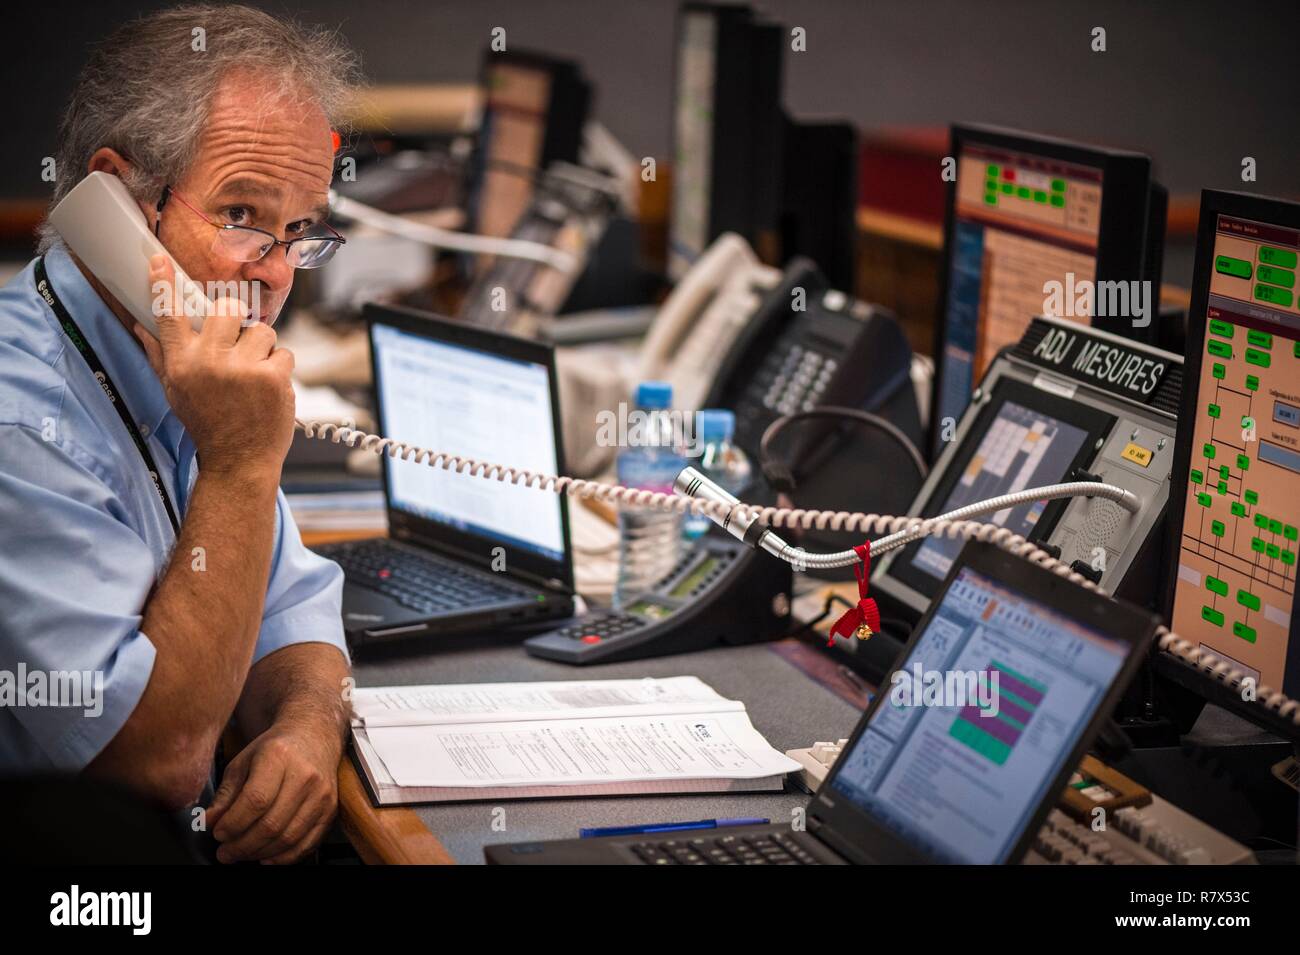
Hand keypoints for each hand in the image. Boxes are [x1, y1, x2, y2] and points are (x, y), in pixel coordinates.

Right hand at [133, 255, 295, 476]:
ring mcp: (245, 369)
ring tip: (253, 372)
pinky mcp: (275, 378)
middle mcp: (211, 363)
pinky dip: (278, 366)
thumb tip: (141, 325)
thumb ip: (161, 356)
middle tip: (235, 340)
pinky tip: (268, 387)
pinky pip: (283, 352)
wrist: (240, 460)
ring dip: (260, 347)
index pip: (170, 315)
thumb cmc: (207, 424)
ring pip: (262, 330)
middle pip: (227, 308)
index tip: (161, 262)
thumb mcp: (176, 392)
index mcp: (183, 364)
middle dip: (235, 319)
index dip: (164, 285)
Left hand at [206, 719, 340, 863]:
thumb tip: (209, 823)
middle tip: (225, 852)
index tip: (218, 833)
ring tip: (241, 854)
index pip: (255, 800)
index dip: (233, 823)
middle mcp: (305, 775)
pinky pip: (308, 843)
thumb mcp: (243, 761)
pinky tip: (266, 857)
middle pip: (272, 823)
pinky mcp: (330, 809)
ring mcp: (321, 794)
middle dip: (242, 845)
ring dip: (259, 853)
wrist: (314, 737)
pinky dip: (284, 857)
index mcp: (279, 757)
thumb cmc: (275, 749)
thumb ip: (226, 794)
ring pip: (288, 837)